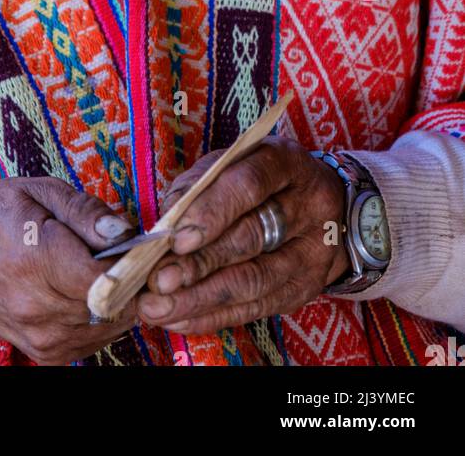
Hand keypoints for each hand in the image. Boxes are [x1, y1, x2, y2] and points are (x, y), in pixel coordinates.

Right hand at [0, 177, 137, 364]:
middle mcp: (39, 308)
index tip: (145, 243)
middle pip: (115, 301)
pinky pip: (96, 338)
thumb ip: (84, 211)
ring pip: (111, 323)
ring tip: (109, 268)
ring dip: (121, 298)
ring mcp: (43, 337)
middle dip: (134, 277)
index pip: (108, 276)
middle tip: (133, 252)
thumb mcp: (34, 191)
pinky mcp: (47, 354)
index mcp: (35, 260)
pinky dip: (104, 316)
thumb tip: (124, 232)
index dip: (135, 260)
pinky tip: (89, 290)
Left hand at [136, 136, 348, 333]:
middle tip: (158, 281)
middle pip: (251, 238)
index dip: (211, 212)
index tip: (175, 238)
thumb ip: (200, 185)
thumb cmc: (262, 180)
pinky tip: (179, 319)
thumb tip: (166, 224)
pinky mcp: (304, 289)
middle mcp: (307, 207)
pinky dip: (212, 316)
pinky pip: (255, 309)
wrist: (323, 207)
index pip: (249, 185)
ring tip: (158, 307)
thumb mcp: (235, 163)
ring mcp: (311, 253)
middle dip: (199, 264)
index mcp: (286, 163)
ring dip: (199, 298)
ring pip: (253, 281)